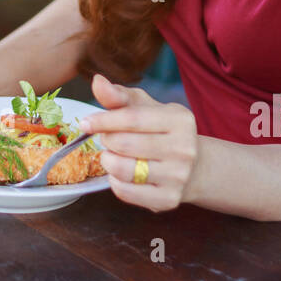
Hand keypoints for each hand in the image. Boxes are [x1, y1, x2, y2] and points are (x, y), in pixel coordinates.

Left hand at [79, 73, 199, 211]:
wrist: (194, 168)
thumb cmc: (161, 132)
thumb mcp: (145, 108)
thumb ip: (119, 96)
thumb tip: (97, 81)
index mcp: (179, 119)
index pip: (132, 117)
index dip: (104, 120)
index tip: (86, 123)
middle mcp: (184, 148)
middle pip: (125, 144)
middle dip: (107, 140)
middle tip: (107, 139)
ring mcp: (178, 176)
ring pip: (124, 169)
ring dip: (108, 161)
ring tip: (111, 155)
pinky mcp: (168, 199)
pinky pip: (126, 191)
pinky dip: (114, 182)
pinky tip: (119, 174)